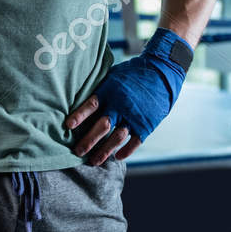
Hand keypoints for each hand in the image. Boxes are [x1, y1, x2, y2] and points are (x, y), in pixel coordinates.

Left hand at [65, 27, 192, 164]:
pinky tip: (116, 157)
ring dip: (104, 151)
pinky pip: (135, 142)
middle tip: (77, 152)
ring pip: (116, 138)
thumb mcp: (114, 75)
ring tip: (94, 161)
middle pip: (102, 127)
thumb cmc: (133, 72)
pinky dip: (126, 151)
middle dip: (88, 141)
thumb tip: (78, 98)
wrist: (163, 70)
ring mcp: (134, 116)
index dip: (79, 116)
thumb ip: (100, 88)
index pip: (91, 105)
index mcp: (110, 91)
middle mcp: (121, 105)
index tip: (67, 126)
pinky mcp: (147, 124)